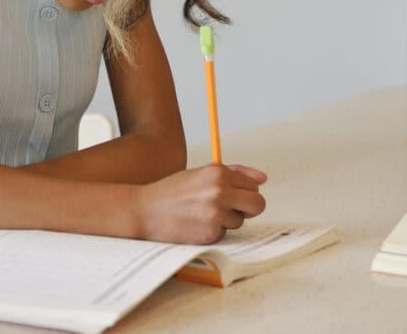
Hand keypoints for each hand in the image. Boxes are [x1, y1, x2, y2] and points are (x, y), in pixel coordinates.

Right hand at [136, 164, 266, 243]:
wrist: (144, 211)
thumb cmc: (172, 192)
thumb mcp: (201, 174)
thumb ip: (234, 173)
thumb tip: (263, 178)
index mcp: (217, 173)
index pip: (254, 186)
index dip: (245, 192)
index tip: (233, 195)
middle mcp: (219, 191)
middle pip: (258, 204)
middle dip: (249, 209)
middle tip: (231, 209)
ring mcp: (215, 213)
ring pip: (240, 221)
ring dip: (227, 220)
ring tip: (202, 214)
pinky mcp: (210, 233)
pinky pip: (225, 233)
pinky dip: (214, 231)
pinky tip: (196, 224)